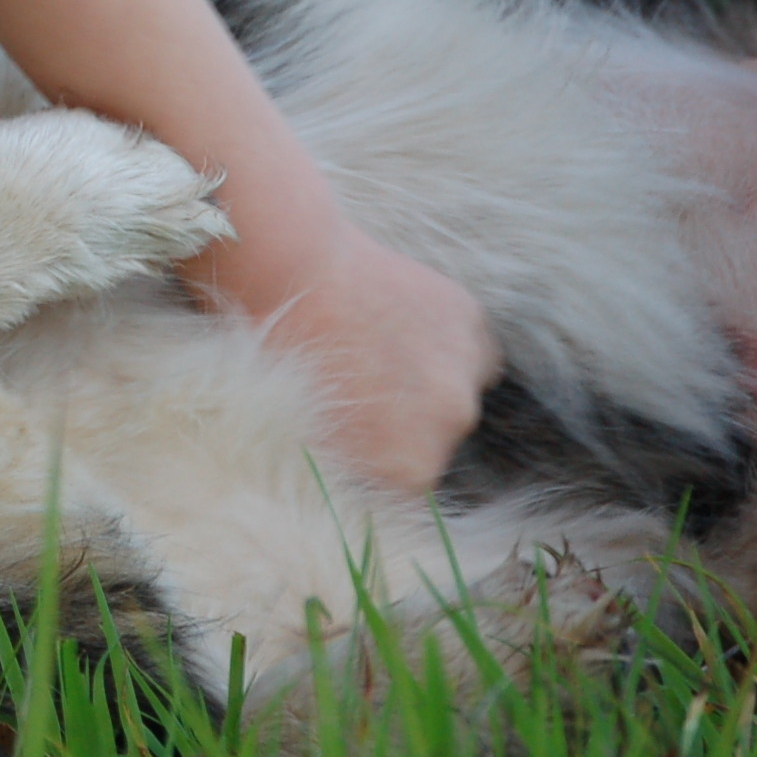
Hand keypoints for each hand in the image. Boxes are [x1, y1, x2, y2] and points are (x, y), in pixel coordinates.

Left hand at [247, 223, 500, 495]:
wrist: (291, 270)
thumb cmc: (282, 354)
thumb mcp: (308, 433)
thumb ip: (354, 463)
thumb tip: (367, 476)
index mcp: (410, 469)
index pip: (408, 485)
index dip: (379, 459)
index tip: (354, 433)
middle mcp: (451, 426)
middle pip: (436, 438)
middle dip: (406, 419)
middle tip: (358, 381)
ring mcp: (468, 371)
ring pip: (456, 391)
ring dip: (429, 378)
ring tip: (375, 345)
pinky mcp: (474, 321)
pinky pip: (468, 347)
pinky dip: (444, 340)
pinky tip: (399, 321)